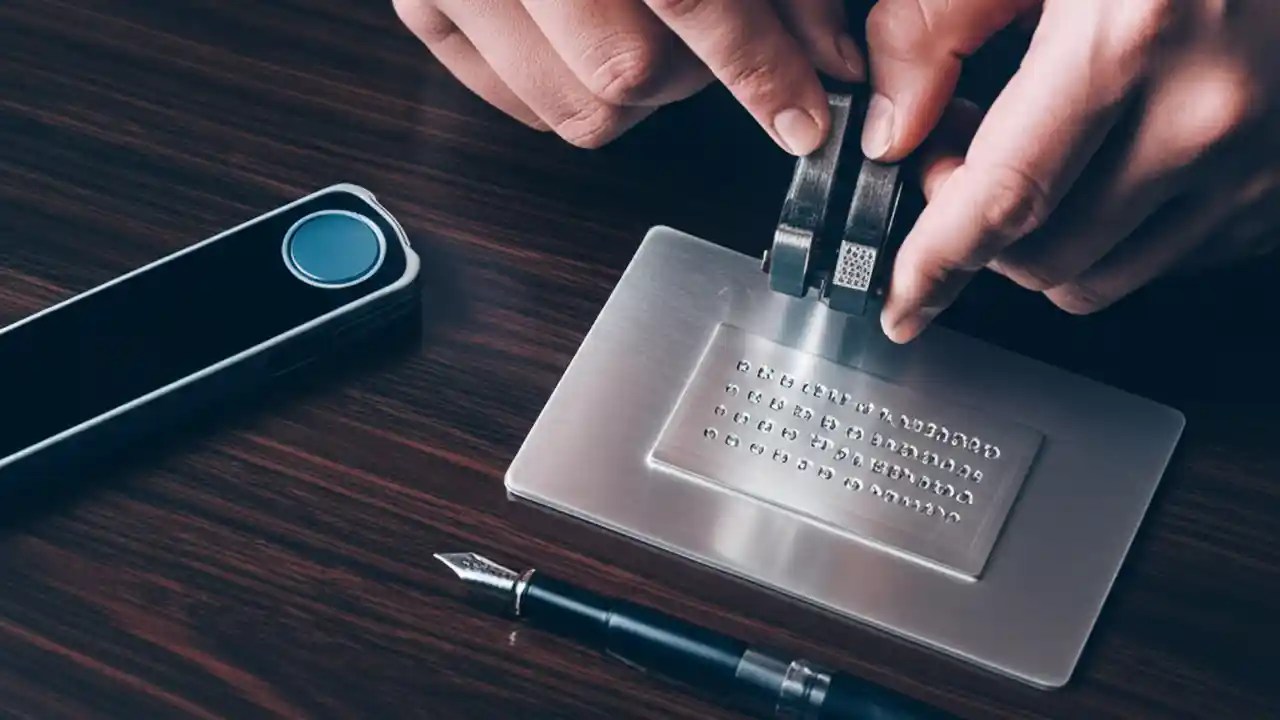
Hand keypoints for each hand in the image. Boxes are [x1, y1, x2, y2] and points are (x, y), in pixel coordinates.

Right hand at [393, 0, 865, 153]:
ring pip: (575, 109)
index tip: (801, 119)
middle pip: (625, 74)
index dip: (758, 70)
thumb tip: (830, 58)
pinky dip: (570, 87)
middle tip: (705, 40)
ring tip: (636, 27)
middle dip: (688, 76)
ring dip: (632, 90)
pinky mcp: (425, 10)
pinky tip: (582, 36)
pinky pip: (522, 107)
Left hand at [860, 0, 1279, 341]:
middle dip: (978, 230)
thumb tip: (892, 131)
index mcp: (1132, 39)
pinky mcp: (1277, 191)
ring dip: (1044, 240)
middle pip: (1044, 257)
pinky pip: (1165, 261)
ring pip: (1102, 277)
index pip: (1006, 195)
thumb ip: (937, 23)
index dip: (936, 263)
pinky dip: (1112, 232)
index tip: (899, 304)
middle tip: (960, 157)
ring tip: (1039, 156)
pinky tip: (1107, 161)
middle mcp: (1207, 113)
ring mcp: (1254, 161)